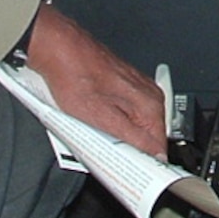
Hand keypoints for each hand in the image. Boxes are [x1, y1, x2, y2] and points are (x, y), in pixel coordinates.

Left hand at [24, 3, 165, 156]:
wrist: (58, 50)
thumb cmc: (75, 77)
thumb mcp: (103, 119)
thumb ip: (133, 139)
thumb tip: (155, 154)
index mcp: (150, 104)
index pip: (159, 147)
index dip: (143, 162)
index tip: (127, 167)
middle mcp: (148, 93)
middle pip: (147, 136)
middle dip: (127, 148)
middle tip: (104, 149)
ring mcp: (136, 87)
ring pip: (133, 125)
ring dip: (116, 134)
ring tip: (92, 132)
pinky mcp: (122, 84)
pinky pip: (122, 113)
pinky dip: (109, 120)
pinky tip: (91, 119)